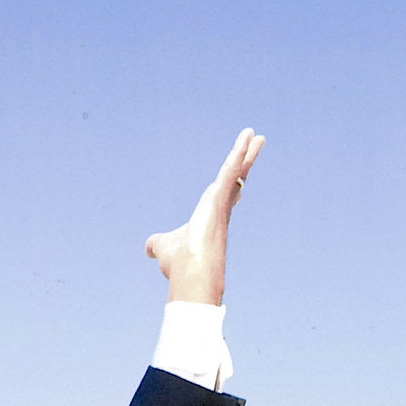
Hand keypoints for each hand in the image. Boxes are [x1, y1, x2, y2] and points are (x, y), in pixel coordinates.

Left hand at [144, 128, 265, 304]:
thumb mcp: (162, 247)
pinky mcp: (220, 198)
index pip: (224, 193)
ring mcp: (222, 202)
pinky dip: (237, 154)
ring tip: (253, 133)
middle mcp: (220, 207)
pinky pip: (230, 171)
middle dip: (246, 159)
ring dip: (245, 151)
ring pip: (235, 171)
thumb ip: (156, 244)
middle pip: (236, 177)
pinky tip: (245, 139)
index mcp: (210, 215)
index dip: (232, 181)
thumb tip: (148, 248)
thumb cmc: (179, 263)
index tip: (240, 170)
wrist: (188, 271)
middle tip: (257, 141)